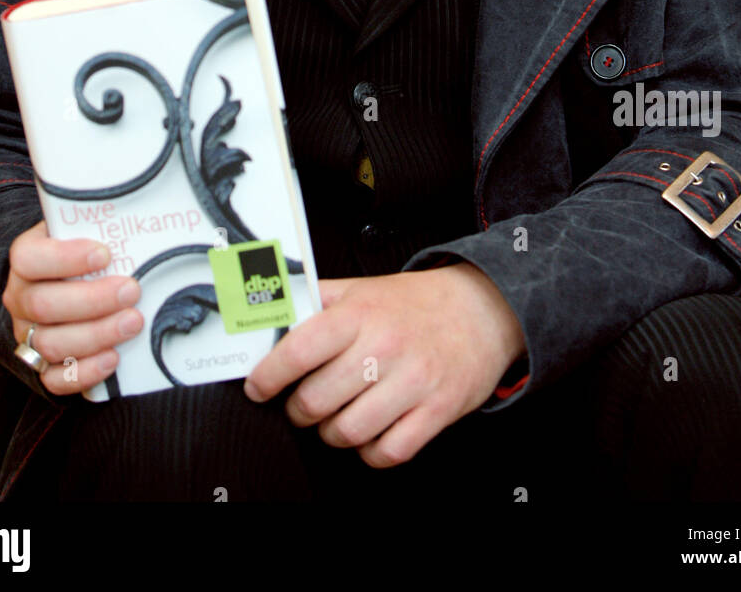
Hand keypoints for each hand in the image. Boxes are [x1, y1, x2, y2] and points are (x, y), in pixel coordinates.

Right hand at [2, 220, 142, 394]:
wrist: (60, 280)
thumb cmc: (82, 248)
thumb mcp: (82, 227)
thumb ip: (100, 220)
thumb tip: (145, 208)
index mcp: (25, 258)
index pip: (32, 258)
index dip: (66, 258)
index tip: (105, 253)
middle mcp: (20, 297)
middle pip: (44, 305)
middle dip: (93, 300)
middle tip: (131, 291)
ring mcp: (27, 334)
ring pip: (51, 343)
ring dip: (96, 335)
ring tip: (134, 322)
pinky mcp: (41, 366)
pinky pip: (55, 380)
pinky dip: (84, 373)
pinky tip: (113, 359)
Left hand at [243, 263, 525, 466]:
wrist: (482, 310)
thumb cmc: (416, 304)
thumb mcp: (363, 288)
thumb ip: (317, 299)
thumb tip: (272, 315)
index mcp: (361, 313)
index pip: (299, 350)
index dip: (268, 375)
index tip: (259, 386)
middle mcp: (385, 347)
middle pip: (317, 400)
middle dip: (298, 409)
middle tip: (302, 402)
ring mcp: (413, 382)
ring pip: (348, 432)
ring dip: (331, 433)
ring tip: (335, 418)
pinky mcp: (436, 411)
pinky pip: (388, 452)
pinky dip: (369, 451)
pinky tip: (368, 432)